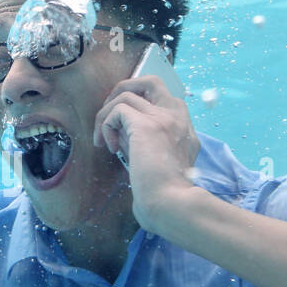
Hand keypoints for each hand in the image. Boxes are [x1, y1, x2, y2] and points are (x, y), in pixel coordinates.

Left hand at [92, 75, 201, 235]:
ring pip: (126, 94)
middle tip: (109, 115)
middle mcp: (177, 117)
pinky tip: (109, 148)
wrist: (171, 204)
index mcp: (184, 127)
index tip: (123, 131)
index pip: (161, 98)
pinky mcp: (147, 124)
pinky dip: (106, 125)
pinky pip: (117, 109)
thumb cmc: (163, 194)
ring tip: (103, 141)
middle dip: (123, 91)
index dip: (137, 107)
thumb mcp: (158, 161)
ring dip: (106, 115)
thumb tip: (120, 132)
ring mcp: (164, 117)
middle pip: (150, 81)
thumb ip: (146, 143)